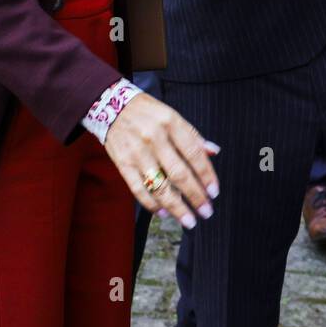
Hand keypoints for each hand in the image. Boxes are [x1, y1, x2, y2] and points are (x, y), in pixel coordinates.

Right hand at [104, 91, 218, 228]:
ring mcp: (137, 152)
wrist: (111, 106)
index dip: (206, 175)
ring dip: (176, 207)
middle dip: (195, 196)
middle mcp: (155, 138)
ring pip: (159, 186)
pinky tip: (164, 212)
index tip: (214, 192)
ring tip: (188, 220)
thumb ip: (193, 136)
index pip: (194, 153)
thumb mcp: (173, 116)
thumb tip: (214, 152)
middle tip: (206, 212)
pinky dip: (152, 204)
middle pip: (179, 174)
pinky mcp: (123, 164)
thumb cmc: (148, 113)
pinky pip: (139, 189)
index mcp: (171, 123)